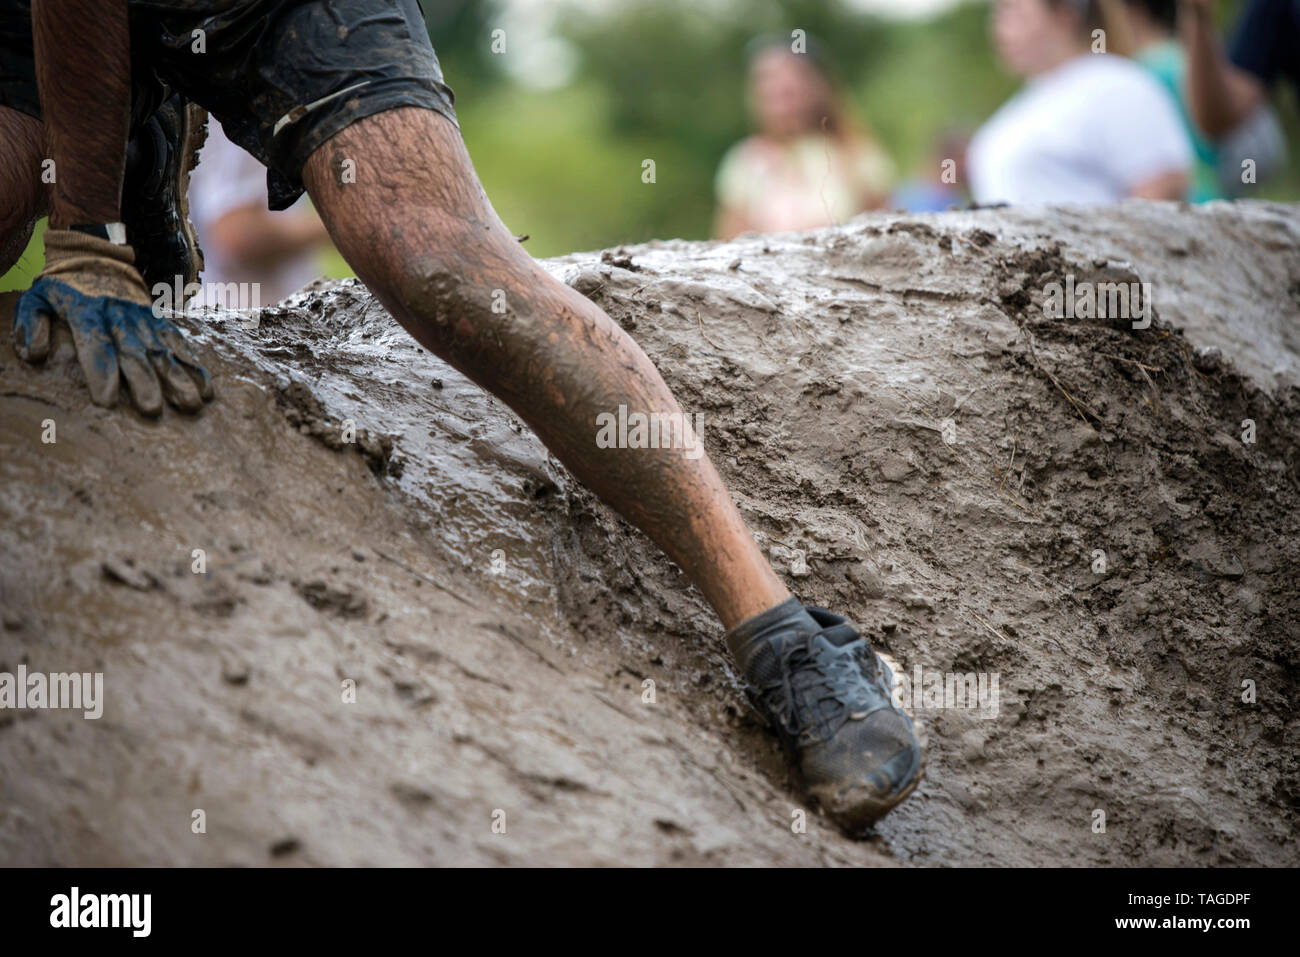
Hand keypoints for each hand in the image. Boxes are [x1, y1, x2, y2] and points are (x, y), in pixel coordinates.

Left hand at [11, 228, 212, 414]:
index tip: (107, 400)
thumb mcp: (36, 298)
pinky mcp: (162, 322)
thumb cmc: (63, 287)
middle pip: (135, 352)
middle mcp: (120, 318)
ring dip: (178, 379)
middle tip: (151, 409)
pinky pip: (181, 345)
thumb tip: (36, 355)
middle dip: (144, 382)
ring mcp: (145, 320)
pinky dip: (196, 367)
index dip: (101, 372)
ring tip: (191, 404)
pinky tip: (206, 389)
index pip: (95, 344)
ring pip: (164, 352)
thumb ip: (32, 324)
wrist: (97, 255)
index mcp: (88, 313)